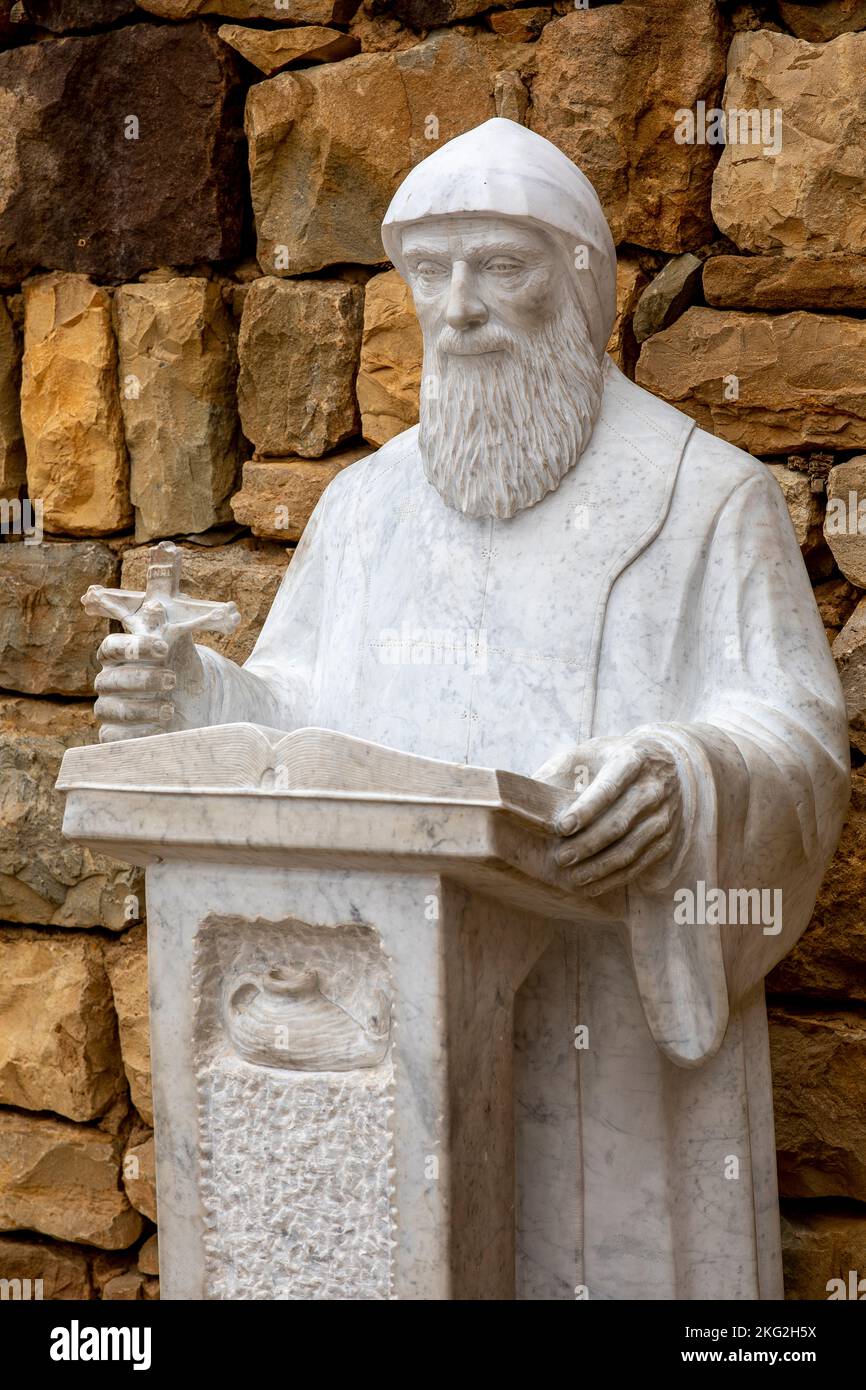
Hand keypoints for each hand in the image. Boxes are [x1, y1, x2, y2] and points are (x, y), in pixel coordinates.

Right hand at [94, 631, 205, 742]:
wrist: (194, 706)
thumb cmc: (180, 670)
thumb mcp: (179, 647)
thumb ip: (169, 627)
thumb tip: (156, 605)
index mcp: (118, 656)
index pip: (112, 647)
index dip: (134, 647)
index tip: (163, 648)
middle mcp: (108, 682)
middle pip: (112, 680)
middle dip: (143, 679)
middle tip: (172, 679)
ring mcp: (108, 709)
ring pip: (111, 709)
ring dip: (142, 708)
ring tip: (170, 708)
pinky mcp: (113, 734)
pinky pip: (113, 736)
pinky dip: (137, 733)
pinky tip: (160, 729)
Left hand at [534, 734, 683, 895]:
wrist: (663, 761)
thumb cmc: (611, 758)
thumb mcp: (586, 753)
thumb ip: (558, 772)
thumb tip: (522, 800)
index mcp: (630, 759)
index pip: (608, 787)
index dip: (585, 809)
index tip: (562, 828)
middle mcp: (653, 787)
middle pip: (620, 822)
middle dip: (588, 844)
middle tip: (561, 858)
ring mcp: (663, 814)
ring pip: (631, 847)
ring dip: (601, 866)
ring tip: (573, 877)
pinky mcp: (666, 837)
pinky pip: (640, 862)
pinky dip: (616, 876)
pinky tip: (593, 884)